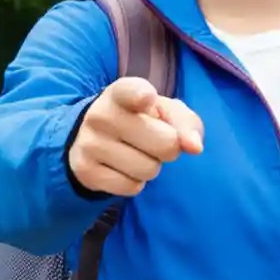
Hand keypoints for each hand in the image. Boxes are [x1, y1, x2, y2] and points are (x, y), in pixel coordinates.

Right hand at [67, 77, 203, 196]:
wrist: (90, 138)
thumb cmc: (140, 120)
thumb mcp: (165, 112)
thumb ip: (186, 123)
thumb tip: (194, 147)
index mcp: (121, 93)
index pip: (131, 92)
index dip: (142, 95)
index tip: (147, 97)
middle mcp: (100, 115)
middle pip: (166, 143)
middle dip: (169, 148)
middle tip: (153, 141)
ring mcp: (89, 143)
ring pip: (149, 169)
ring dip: (151, 167)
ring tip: (135, 153)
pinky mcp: (85, 171)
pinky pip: (132, 187)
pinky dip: (134, 182)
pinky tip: (121, 167)